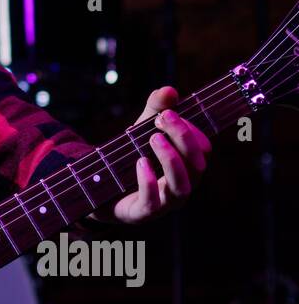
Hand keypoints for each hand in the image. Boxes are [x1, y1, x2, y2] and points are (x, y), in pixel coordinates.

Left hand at [89, 86, 210, 225]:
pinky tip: (141, 162)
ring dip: (171, 160)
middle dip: (183, 139)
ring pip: (182, 187)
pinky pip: (152, 203)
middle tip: (161, 119)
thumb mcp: (142, 128)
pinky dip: (149, 182)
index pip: (203, 149)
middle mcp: (182, 185)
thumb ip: (156, 108)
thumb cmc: (131, 156)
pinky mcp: (142, 213)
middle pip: (197, 165)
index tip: (169, 112)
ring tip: (153, 138)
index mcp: (187, 165)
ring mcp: (164, 203)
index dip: (191, 130)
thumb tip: (169, 89)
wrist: (100, 188)